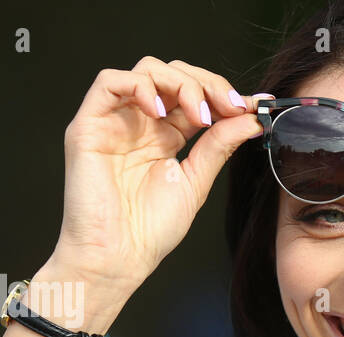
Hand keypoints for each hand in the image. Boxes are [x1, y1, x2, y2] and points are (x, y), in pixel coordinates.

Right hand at [48, 57, 266, 309]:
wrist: (118, 258)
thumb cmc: (149, 230)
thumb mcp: (195, 181)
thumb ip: (219, 146)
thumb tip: (251, 118)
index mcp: (164, 135)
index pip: (194, 95)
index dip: (223, 94)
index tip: (255, 106)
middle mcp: (139, 122)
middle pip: (172, 74)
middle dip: (207, 84)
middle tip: (231, 107)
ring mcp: (114, 121)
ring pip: (146, 70)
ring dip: (181, 84)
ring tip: (200, 117)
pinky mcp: (88, 125)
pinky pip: (109, 81)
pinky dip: (141, 86)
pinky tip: (162, 112)